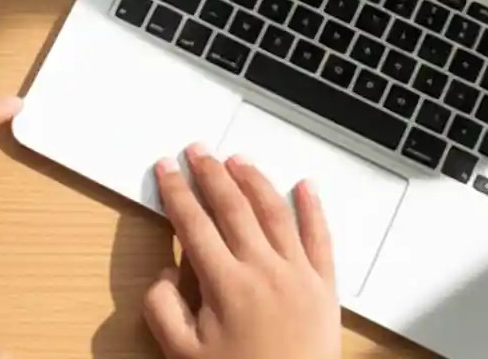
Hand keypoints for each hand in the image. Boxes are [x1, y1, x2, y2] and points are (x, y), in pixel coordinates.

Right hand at [144, 144, 339, 358]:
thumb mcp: (183, 355)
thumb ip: (163, 309)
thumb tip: (164, 271)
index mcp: (226, 284)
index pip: (193, 223)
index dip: (176, 192)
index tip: (165, 168)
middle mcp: (263, 269)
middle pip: (232, 206)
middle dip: (210, 173)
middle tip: (196, 150)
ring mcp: (298, 274)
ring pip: (274, 211)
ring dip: (253, 179)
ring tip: (236, 159)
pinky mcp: (324, 287)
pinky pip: (320, 237)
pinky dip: (312, 208)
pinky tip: (304, 186)